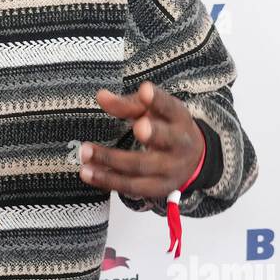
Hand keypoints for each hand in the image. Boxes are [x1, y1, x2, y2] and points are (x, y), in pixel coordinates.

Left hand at [77, 81, 203, 201]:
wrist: (193, 161)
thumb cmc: (166, 127)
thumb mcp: (152, 111)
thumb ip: (128, 104)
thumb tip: (100, 96)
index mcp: (178, 119)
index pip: (170, 107)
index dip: (158, 100)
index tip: (145, 90)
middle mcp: (179, 145)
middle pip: (165, 140)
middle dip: (152, 133)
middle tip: (137, 127)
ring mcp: (170, 170)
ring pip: (140, 167)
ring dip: (111, 161)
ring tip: (85, 153)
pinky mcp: (158, 189)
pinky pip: (131, 187)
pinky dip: (107, 180)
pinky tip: (87, 173)